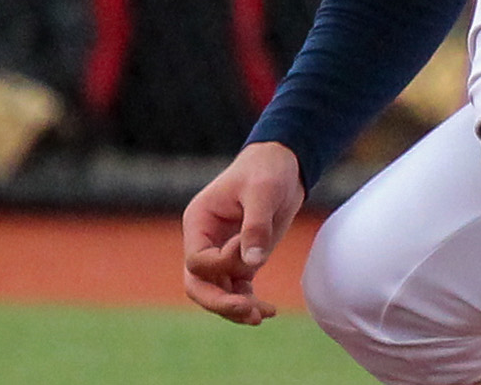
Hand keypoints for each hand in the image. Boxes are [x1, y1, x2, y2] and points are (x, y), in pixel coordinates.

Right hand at [182, 141, 305, 324]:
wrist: (283, 164)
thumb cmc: (267, 170)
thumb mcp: (262, 192)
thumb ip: (255, 226)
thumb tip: (252, 263)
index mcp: (199, 222)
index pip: (198, 259)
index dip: (223, 261)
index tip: (247, 243)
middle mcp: (204, 241)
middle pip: (197, 284)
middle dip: (219, 302)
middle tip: (246, 311)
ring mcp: (221, 253)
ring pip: (217, 293)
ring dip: (236, 308)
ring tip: (262, 315)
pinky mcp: (242, 260)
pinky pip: (238, 290)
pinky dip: (250, 303)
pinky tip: (269, 312)